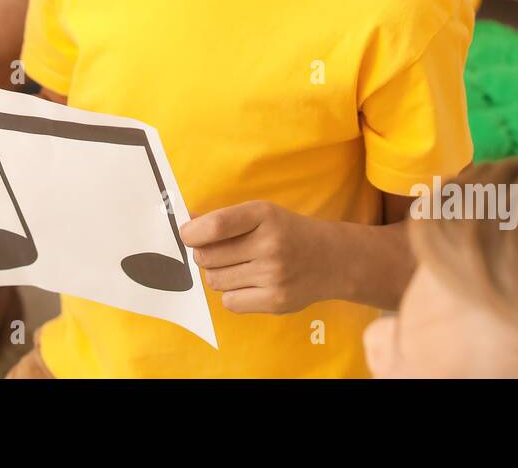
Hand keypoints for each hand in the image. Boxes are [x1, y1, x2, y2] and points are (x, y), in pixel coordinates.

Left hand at [180, 201, 336, 313]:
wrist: (331, 259)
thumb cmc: (286, 232)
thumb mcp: (261, 214)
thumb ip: (224, 220)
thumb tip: (186, 226)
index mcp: (264, 215)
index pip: (216, 226)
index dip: (192, 232)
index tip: (187, 234)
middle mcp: (270, 245)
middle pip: (208, 257)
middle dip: (204, 254)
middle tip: (218, 252)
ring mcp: (274, 276)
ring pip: (215, 280)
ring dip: (217, 274)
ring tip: (237, 267)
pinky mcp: (276, 301)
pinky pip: (230, 302)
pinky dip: (231, 294)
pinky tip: (248, 283)